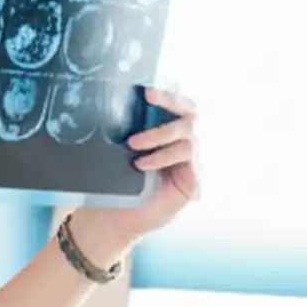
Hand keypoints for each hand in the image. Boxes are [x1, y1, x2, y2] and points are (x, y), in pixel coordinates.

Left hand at [66, 87, 200, 252]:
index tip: (147, 90)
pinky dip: (163, 159)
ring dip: (158, 136)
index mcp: (170, 134)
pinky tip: (142, 166)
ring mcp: (192, 164)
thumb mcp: (121, 151)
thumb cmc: (117, 181)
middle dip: (170, 103)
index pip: (179, 106)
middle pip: (191, 114)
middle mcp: (186, 145)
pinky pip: (187, 161)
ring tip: (133, 145)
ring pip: (187, 137)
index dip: (168, 95)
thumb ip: (130, 128)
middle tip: (148, 99)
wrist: (113, 217)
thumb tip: (114, 99)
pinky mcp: (193, 183)